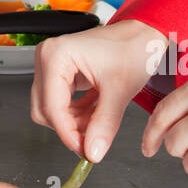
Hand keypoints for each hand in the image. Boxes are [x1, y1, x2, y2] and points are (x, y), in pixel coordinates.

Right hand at [30, 18, 166, 161]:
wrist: (142, 35)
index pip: (51, 106)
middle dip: (70, 127)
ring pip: (51, 110)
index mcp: (57, 55)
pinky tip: (96, 111)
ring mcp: (52, 65)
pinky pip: (60, 104)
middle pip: (45, 110)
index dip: (68, 133)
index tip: (85, 150)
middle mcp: (48, 58)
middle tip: (95, 137)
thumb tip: (93, 152)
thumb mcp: (120, 90)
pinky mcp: (59, 72)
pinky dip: (77, 114)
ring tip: (100, 120)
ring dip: (74, 122)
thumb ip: (105, 124)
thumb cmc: (133, 48)